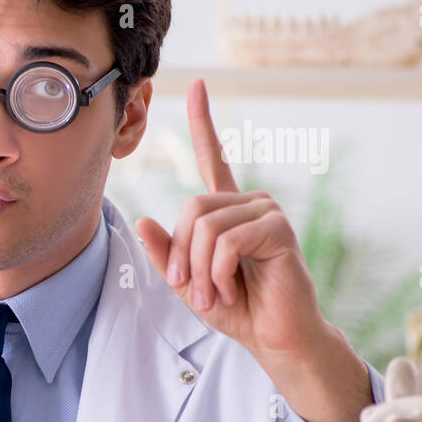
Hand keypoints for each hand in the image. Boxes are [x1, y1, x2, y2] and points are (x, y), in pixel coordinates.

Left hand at [134, 79, 324, 363]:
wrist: (272, 336)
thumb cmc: (235, 307)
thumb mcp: (187, 281)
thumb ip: (166, 254)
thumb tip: (142, 221)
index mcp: (226, 210)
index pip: (214, 157)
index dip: (204, 121)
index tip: (197, 85)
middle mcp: (249, 202)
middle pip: (192, 207)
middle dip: (182, 254)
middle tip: (193, 288)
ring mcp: (266, 213)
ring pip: (206, 225)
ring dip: (200, 269)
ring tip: (214, 293)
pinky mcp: (279, 230)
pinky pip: (227, 241)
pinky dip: (218, 271)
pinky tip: (232, 288)